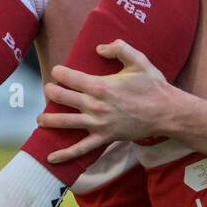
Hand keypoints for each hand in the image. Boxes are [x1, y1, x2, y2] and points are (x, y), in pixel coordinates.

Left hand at [38, 40, 174, 162]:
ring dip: (49, 120)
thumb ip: (119, 48)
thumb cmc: (153, 85)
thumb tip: (99, 48)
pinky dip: (65, 154)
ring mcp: (98, 123)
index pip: (69, 77)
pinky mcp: (104, 137)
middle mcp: (95, 105)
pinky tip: (50, 158)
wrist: (166, 112)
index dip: (59, 72)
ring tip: (40, 119)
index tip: (57, 71)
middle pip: (62, 98)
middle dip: (51, 92)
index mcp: (100, 85)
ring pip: (65, 122)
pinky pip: (81, 149)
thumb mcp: (138, 60)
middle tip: (49, 90)